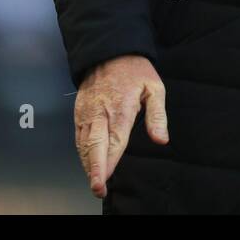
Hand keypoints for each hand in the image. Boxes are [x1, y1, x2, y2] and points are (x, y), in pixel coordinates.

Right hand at [74, 54, 168, 198]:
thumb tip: (161, 139)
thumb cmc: (135, 70)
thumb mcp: (154, 88)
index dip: (109, 163)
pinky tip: (87, 162)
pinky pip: (78, 136)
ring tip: (94, 181)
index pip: (114, 142)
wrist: (109, 51)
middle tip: (97, 189)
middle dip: (95, 170)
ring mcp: (87, 112)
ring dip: (87, 164)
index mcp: (120, 109)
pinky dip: (81, 152)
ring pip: (83, 144)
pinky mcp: (79, 111)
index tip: (105, 181)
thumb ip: (157, 116)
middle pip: (94, 147)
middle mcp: (100, 113)